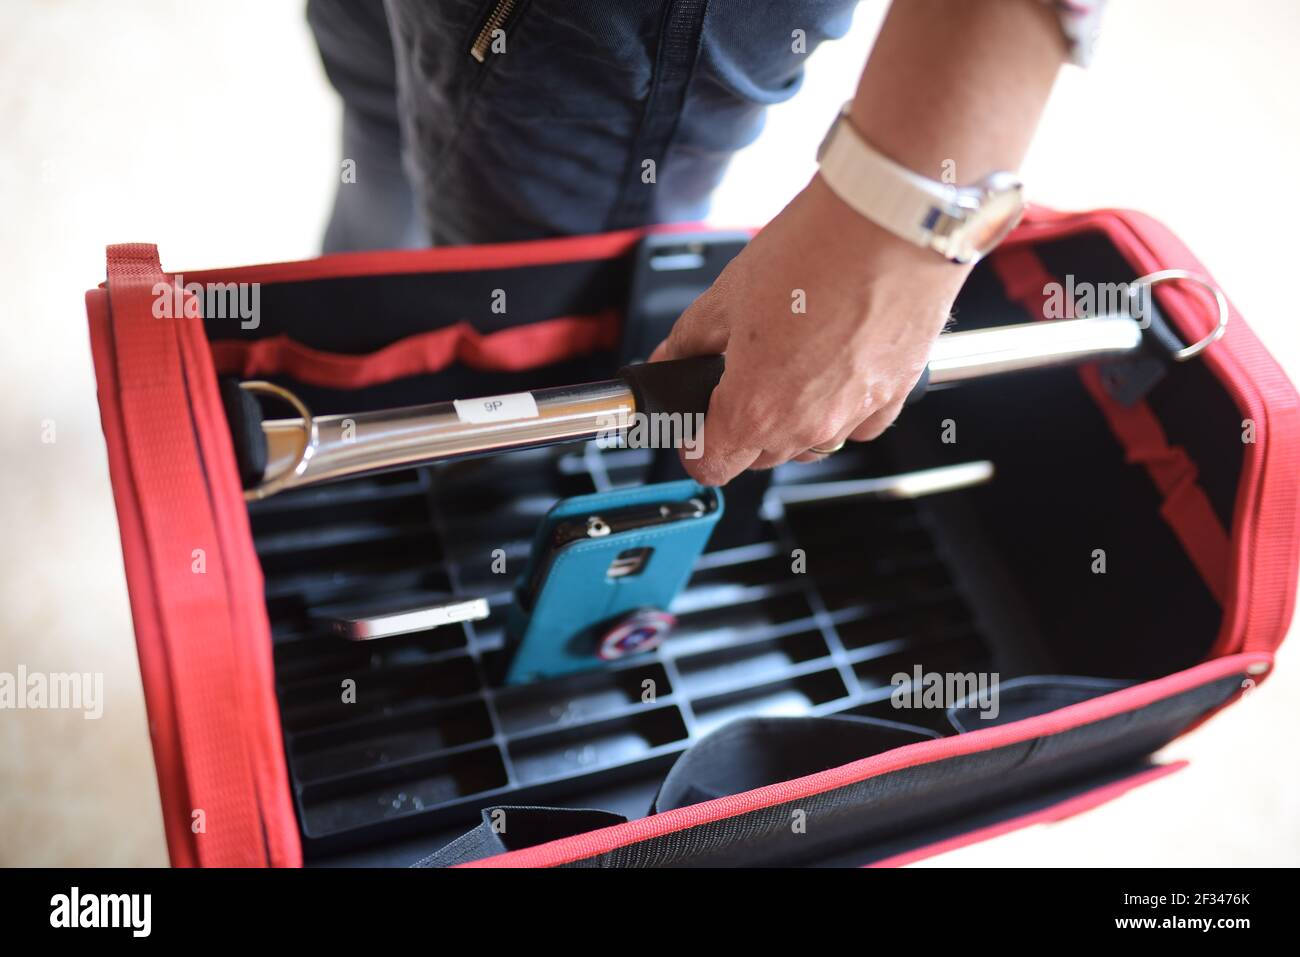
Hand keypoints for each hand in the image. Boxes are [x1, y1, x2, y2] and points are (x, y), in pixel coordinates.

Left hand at [650, 174, 971, 485]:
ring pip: (809, 444)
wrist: (891, 221)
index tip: (694, 426)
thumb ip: (690, 338)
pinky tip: (831, 363)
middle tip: (737, 377)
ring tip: (788, 360)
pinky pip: (857, 424)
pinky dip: (838, 406)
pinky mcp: (894, 395)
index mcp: (756, 408)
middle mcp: (807, 424)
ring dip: (790, 419)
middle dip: (740, 427)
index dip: (693, 448)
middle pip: (759, 456)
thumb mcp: (728, 292)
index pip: (712, 465)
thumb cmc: (815, 250)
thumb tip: (673, 355)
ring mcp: (854, 413)